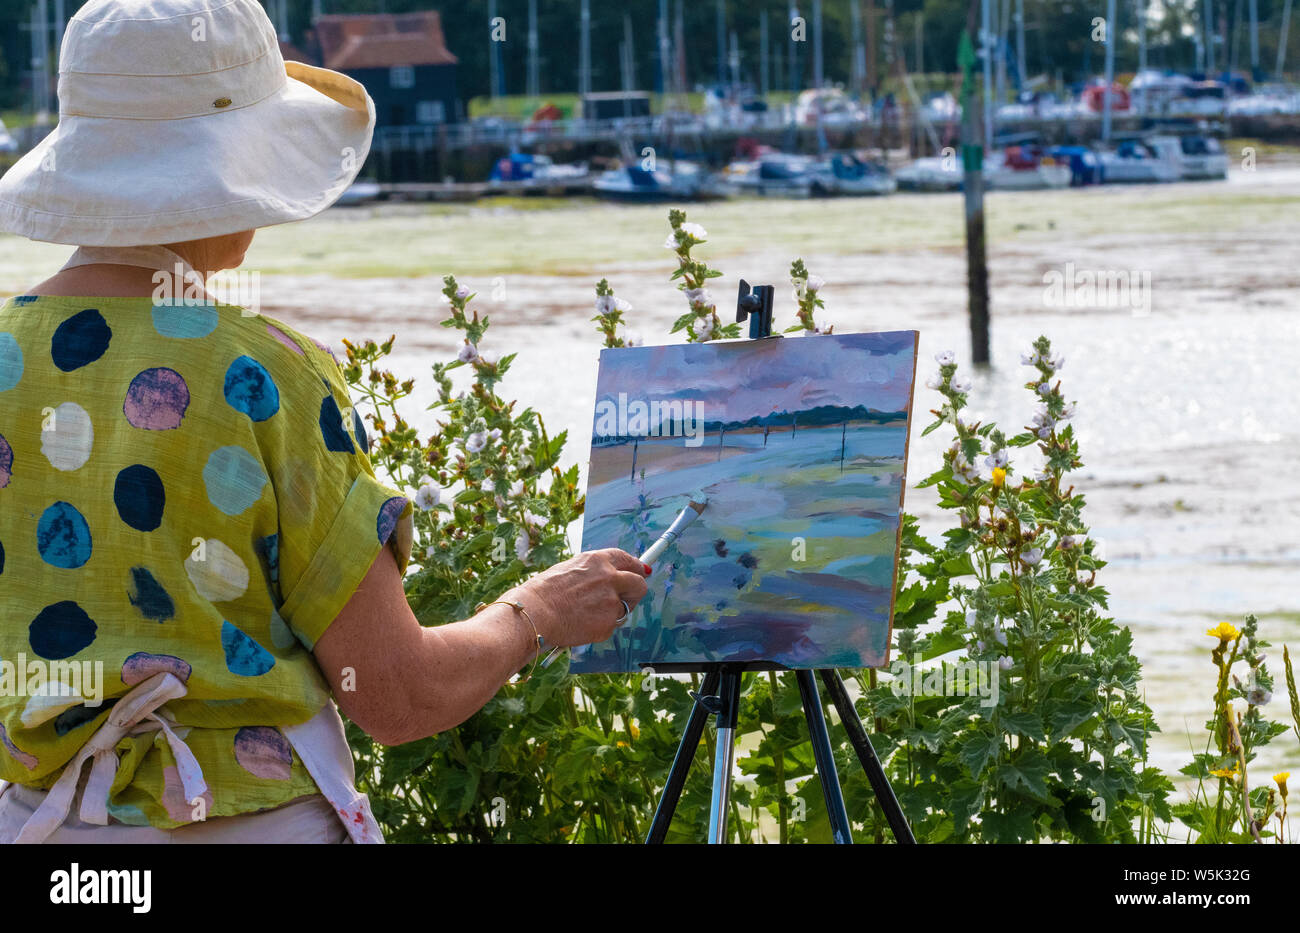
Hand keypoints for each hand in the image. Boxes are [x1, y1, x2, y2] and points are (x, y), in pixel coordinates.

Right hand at [511, 549, 649, 648]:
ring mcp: (611, 600)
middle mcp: (609, 577)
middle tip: (627, 599)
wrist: (534, 613)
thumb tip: (606, 577)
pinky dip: (600, 627)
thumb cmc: (543, 593)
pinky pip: (611, 625)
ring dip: (613, 612)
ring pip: (625, 608)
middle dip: (636, 592)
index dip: (636, 567)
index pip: (627, 560)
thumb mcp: (568, 569)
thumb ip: (592, 572)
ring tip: (588, 615)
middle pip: (639, 584)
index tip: (641, 572)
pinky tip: (581, 625)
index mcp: (597, 560)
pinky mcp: (609, 622)